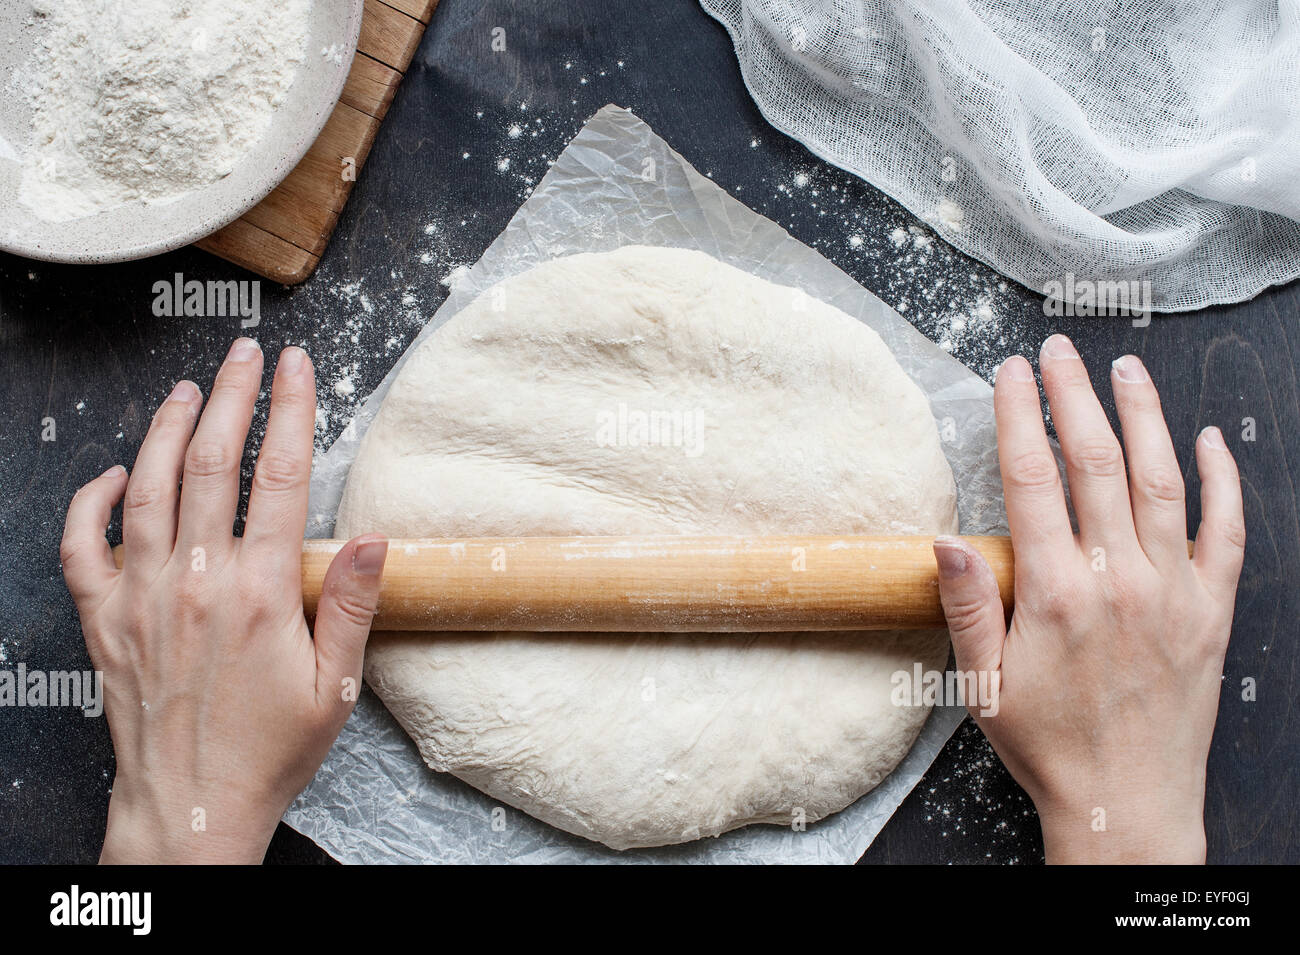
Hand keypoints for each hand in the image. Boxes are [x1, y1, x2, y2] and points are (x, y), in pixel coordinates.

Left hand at [61, 339, 387, 863]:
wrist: (191, 810)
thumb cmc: (267, 752)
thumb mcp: (334, 687)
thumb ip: (349, 605)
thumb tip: (370, 537)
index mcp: (260, 594)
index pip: (282, 477)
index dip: (290, 410)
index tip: (297, 367)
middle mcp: (196, 582)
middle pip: (213, 462)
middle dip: (232, 395)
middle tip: (245, 354)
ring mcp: (142, 597)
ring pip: (149, 486)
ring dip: (168, 427)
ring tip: (188, 389)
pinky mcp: (103, 619)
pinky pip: (83, 544)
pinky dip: (93, 499)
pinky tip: (117, 473)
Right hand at [932, 335, 1243, 863]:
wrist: (1127, 806)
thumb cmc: (1050, 747)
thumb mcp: (984, 684)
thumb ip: (968, 605)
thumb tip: (947, 538)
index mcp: (1055, 596)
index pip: (1033, 481)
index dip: (1021, 417)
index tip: (1012, 374)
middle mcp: (1118, 582)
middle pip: (1096, 464)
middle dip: (1074, 397)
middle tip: (1060, 352)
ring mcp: (1173, 592)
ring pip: (1161, 481)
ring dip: (1143, 417)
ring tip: (1125, 370)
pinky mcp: (1212, 611)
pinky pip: (1228, 532)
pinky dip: (1224, 480)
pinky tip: (1210, 440)